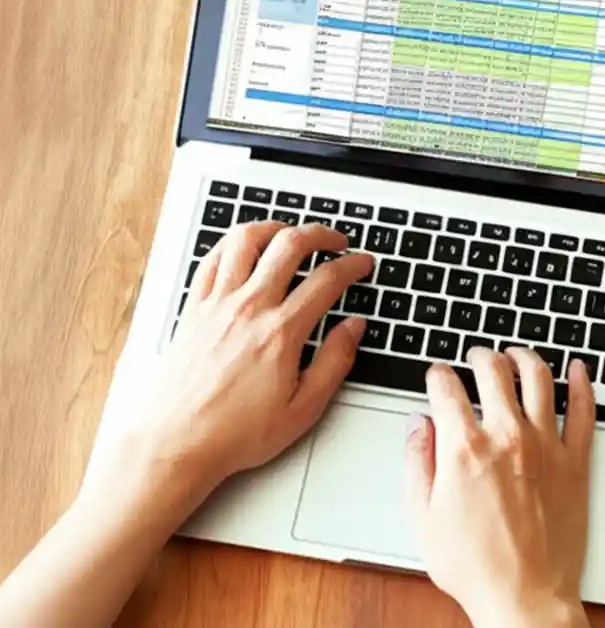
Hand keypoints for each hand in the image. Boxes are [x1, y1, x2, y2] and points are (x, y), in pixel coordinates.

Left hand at [92, 221, 372, 500]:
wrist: (176, 443)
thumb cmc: (234, 433)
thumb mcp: (303, 409)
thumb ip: (335, 362)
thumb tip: (353, 329)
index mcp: (281, 333)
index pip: (327, 280)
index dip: (353, 265)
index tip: (362, 264)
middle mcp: (248, 309)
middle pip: (290, 245)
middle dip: (321, 233)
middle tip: (335, 240)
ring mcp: (217, 305)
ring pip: (246, 239)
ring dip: (275, 227)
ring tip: (291, 233)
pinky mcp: (193, 309)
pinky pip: (212, 258)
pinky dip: (233, 244)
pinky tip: (245, 248)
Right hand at [404, 348, 595, 627]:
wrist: (524, 596)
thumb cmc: (474, 566)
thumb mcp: (423, 517)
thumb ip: (417, 462)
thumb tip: (417, 425)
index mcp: (464, 449)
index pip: (446, 387)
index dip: (437, 374)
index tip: (437, 375)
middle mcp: (507, 437)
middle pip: (493, 370)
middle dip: (479, 356)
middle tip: (476, 357)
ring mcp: (545, 446)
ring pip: (539, 378)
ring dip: (524, 356)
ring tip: (516, 354)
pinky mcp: (575, 462)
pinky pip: (584, 410)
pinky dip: (583, 383)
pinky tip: (579, 370)